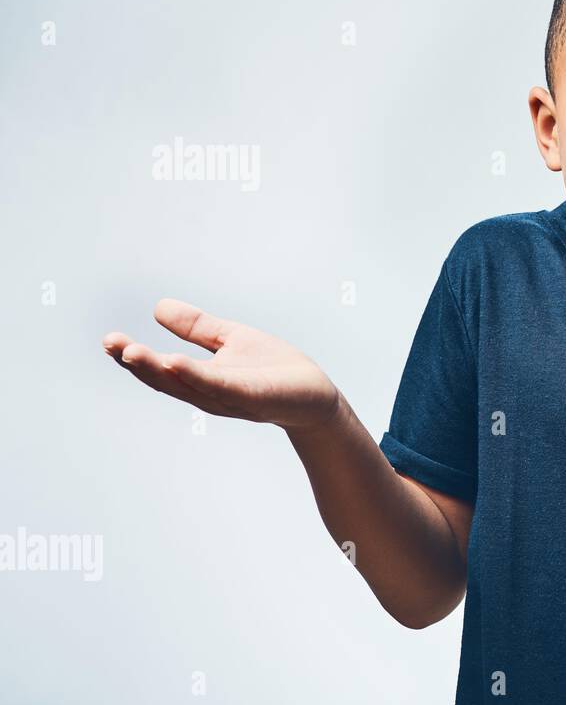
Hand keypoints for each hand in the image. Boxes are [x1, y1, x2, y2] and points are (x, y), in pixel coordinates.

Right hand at [102, 298, 341, 431]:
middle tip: (111, 344)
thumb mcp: (231, 340)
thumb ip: (197, 327)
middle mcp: (209, 393)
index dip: (133, 357)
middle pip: (166, 381)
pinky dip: (197, 377)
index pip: (160, 369)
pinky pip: (221, 388)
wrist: (316, 396)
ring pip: (187, 386)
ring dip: (158, 370)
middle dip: (137, 364)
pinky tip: (175, 362)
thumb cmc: (274, 370)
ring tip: (132, 352)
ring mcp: (230, 398)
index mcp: (200, 379)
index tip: (109, 340)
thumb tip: (158, 307)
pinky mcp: (253, 397)